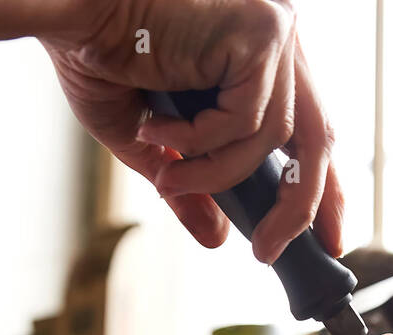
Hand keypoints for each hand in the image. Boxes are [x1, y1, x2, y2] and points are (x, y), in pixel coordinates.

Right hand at [41, 0, 342, 262]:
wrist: (67, 9)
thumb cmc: (96, 52)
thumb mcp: (149, 139)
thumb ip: (188, 183)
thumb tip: (215, 237)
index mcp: (258, 57)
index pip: (309, 129)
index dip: (320, 187)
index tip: (325, 237)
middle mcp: (275, 40)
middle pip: (318, 137)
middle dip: (301, 204)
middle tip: (269, 251)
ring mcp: (272, 32)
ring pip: (273, 137)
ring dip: (215, 173)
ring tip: (167, 175)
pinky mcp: (260, 32)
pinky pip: (247, 119)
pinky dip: (201, 141)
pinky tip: (156, 127)